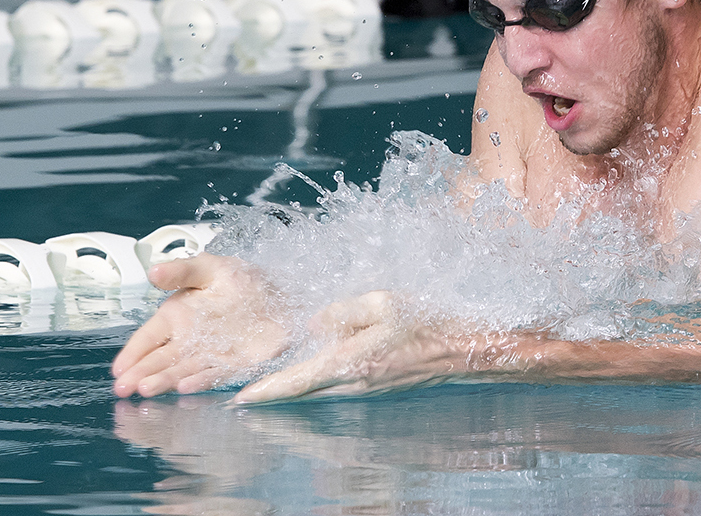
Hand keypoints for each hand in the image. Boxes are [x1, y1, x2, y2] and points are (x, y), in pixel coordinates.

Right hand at [112, 252, 289, 398]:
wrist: (284, 294)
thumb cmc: (244, 280)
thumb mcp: (212, 269)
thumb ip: (182, 271)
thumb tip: (153, 272)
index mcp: (178, 315)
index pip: (148, 337)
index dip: (132, 353)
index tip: (118, 369)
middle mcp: (190, 339)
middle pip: (160, 359)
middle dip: (140, 373)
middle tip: (123, 389)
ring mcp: (211, 354)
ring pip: (182, 370)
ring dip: (165, 381)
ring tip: (147, 390)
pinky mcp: (235, 364)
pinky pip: (214, 374)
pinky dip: (201, 381)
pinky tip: (186, 387)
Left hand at [231, 291, 463, 403]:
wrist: (460, 349)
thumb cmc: (425, 323)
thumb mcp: (381, 303)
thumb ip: (342, 312)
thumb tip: (313, 324)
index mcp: (351, 362)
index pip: (299, 381)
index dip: (267, 391)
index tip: (241, 397)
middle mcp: (354, 384)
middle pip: (302, 395)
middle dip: (273, 395)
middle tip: (242, 394)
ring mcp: (365, 391)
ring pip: (318, 395)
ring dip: (292, 391)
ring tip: (267, 385)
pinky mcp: (374, 390)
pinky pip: (335, 391)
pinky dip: (314, 387)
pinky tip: (308, 376)